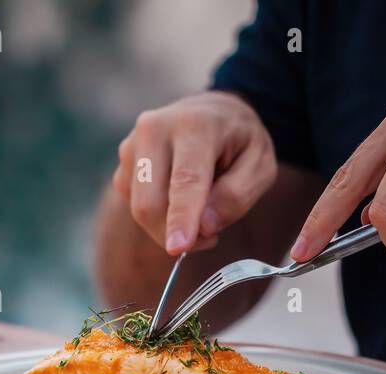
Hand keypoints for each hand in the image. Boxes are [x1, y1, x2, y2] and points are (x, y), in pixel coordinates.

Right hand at [113, 91, 276, 254]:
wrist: (213, 112)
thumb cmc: (240, 141)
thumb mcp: (261, 166)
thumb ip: (237, 196)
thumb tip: (204, 227)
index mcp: (195, 125)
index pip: (185, 180)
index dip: (181, 218)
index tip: (177, 248)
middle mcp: (155, 128)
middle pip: (150, 201)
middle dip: (174, 233)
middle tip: (210, 237)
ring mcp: (133, 143)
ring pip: (140, 208)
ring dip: (168, 226)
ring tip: (200, 211)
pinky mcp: (124, 160)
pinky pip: (135, 203)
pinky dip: (159, 214)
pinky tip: (179, 197)